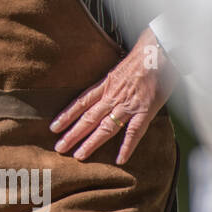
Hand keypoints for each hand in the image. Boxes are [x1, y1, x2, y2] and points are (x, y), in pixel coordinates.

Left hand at [50, 26, 177, 164]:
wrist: (158, 51)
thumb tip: (105, 90)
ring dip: (91, 142)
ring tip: (79, 156)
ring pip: (105, 127)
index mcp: (105, 85)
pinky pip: (134, 131)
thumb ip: (112, 82)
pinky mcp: (145, 110)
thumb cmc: (142, 58)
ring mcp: (127, 105)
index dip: (66, 115)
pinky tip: (120, 159)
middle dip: (73, 134)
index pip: (80, 103)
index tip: (53, 127)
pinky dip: (127, 146)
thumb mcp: (119, 69)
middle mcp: (112, 96)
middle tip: (59, 148)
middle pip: (88, 118)